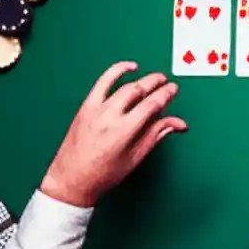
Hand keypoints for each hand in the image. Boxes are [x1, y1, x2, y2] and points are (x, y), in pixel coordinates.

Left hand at [40, 62, 187, 206]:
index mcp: (124, 131)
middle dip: (155, 83)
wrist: (71, 180)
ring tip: (152, 77)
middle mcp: (109, 117)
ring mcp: (95, 110)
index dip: (166, 94)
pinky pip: (102, 83)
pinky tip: (126, 68)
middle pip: (138, 91)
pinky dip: (115, 72)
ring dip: (140, 78)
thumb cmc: (102, 175)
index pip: (151, 105)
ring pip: (122, 85)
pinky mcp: (85, 107)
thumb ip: (156, 135)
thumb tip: (178, 123)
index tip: (173, 90)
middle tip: (166, 82)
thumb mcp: (135, 157)